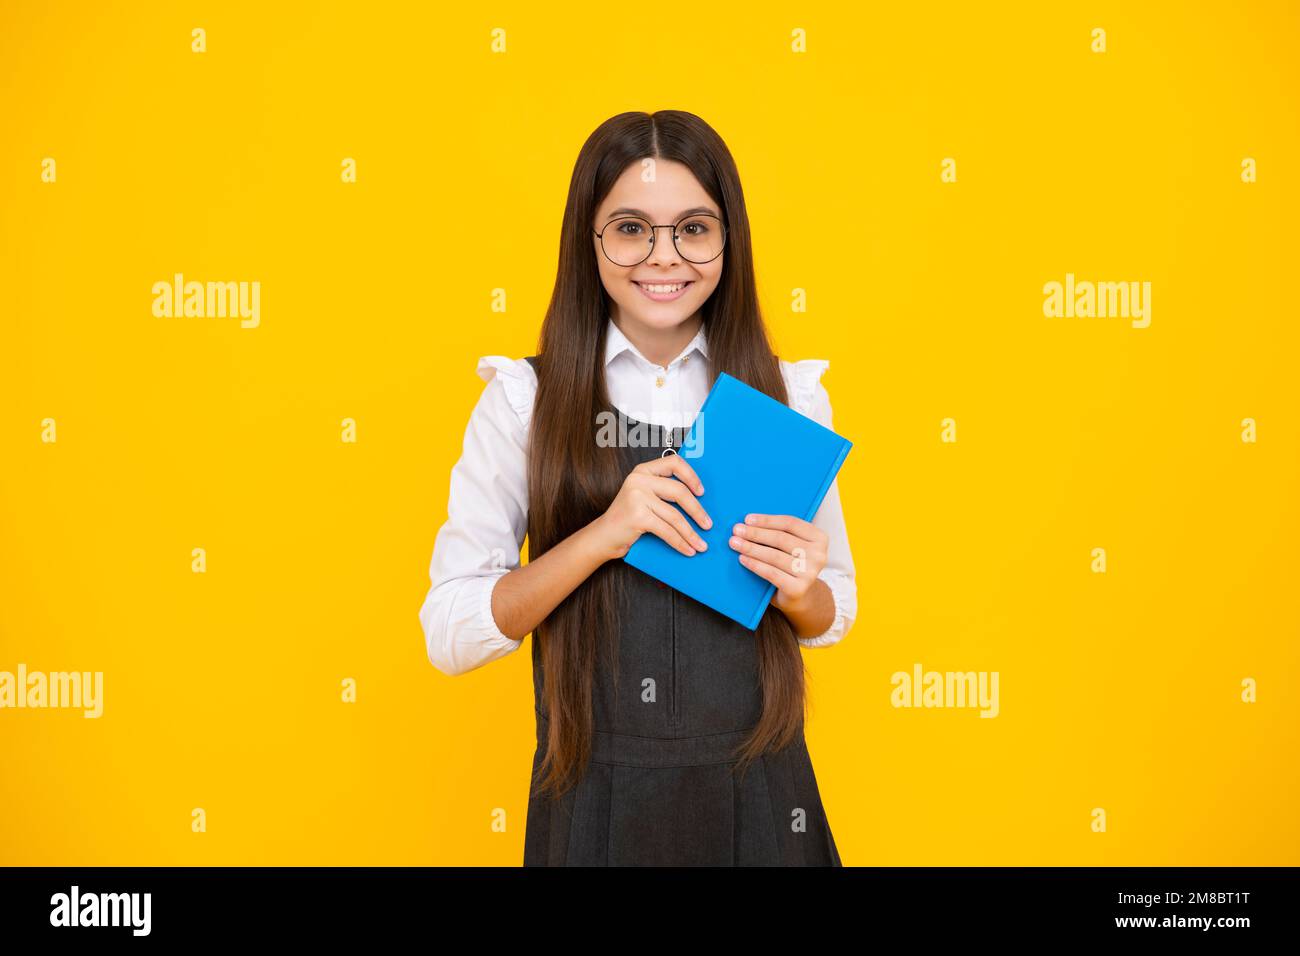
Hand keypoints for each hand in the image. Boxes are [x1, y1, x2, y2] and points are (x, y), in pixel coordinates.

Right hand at [589, 454, 712, 559]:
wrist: (603, 537)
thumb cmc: (627, 518)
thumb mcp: (643, 496)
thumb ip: (662, 491)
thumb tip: (698, 499)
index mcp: (643, 471)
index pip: (674, 463)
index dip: (691, 476)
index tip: (702, 492)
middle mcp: (639, 480)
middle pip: (679, 492)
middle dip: (697, 511)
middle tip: (707, 524)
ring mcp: (637, 497)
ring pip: (675, 515)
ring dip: (691, 533)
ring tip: (701, 544)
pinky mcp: (638, 516)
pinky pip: (667, 530)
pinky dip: (680, 542)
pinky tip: (688, 550)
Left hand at [728, 513, 827, 612]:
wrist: (798, 595)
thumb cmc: (791, 564)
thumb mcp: (791, 546)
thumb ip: (779, 533)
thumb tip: (750, 522)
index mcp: (819, 538)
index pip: (790, 523)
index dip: (767, 520)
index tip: (748, 519)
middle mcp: (819, 555)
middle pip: (781, 539)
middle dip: (756, 533)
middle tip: (737, 530)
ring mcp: (810, 573)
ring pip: (774, 556)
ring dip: (751, 548)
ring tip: (735, 543)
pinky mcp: (798, 588)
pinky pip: (771, 573)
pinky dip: (755, 564)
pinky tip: (743, 559)